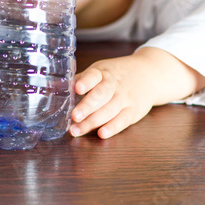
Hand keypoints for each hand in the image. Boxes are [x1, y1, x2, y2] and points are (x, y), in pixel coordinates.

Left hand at [69, 47, 204, 139]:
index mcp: (103, 72)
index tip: (77, 88)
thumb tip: (54, 86)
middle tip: (74, 116)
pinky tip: (101, 134)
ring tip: (76, 130)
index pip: (94, 76)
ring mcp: (125, 98)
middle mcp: (114, 85)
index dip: (86, 82)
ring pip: (108, 111)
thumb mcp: (101, 70)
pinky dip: (112, 128)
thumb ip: (81, 79)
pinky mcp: (133, 111)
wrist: (150, 74)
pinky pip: (122, 121)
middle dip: (87, 107)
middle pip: (100, 96)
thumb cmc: (117, 74)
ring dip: (92, 122)